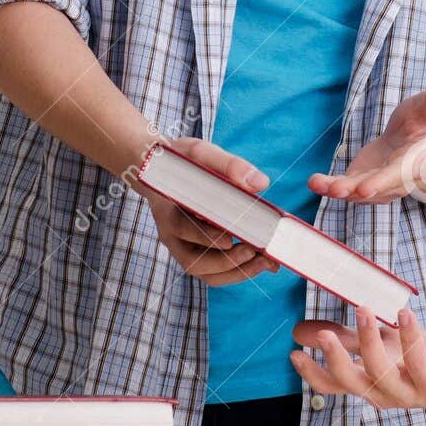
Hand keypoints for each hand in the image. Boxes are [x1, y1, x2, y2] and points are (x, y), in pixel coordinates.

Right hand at [134, 138, 280, 286]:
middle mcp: (171, 235)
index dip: (204, 236)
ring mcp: (183, 247)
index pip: (181, 227)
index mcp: (167, 208)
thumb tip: (260, 183)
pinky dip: (239, 271)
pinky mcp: (197, 252)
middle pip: (194, 261)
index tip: (229, 239)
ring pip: (206, 272)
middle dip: (227, 261)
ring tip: (265, 262)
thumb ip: (228, 165)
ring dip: (236, 272)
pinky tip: (263, 261)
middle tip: (255, 251)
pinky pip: (215, 271)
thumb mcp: (200, 153)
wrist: (160, 172)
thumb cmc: (180, 162)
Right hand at [290, 306, 425, 425]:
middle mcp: (384, 393)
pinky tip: (403, 313)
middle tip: (322, 335)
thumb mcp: (381, 345)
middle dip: (335, 360)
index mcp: (369, 385)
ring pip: (381, 373)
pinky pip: (418, 362)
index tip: (293, 353)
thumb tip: (302, 332)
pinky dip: (409, 337)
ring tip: (363, 309)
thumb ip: (347, 339)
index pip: (334, 385)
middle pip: (352, 383)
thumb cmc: (423, 361)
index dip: (312, 373)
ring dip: (369, 341)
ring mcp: (409, 392)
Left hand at [307, 85, 425, 204]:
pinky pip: (343, 187)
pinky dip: (327, 185)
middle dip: (355, 190)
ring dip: (336, 189)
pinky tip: (314, 181)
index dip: (381, 182)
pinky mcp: (359, 182)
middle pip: (373, 188)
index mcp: (412, 164)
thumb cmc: (423, 128)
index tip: (365, 188)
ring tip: (318, 184)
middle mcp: (393, 182)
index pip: (396, 175)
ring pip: (355, 191)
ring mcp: (376, 186)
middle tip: (337, 190)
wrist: (418, 148)